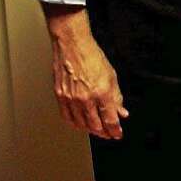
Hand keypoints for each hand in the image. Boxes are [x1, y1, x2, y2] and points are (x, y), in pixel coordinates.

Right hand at [43, 5, 127, 138]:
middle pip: (95, 125)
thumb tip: (121, 112)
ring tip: (97, 130)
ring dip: (90, 130)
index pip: (109, 120)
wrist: (73, 46)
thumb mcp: (112, 77)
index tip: (117, 134)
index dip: (115, 131)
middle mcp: (85, 98)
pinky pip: (67, 116)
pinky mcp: (60, 96)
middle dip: (104, 133)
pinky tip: (80, 124)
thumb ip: (117, 98)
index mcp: (101, 92)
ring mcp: (70, 98)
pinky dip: (75, 123)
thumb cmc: (92, 57)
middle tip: (109, 134)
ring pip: (80, 124)